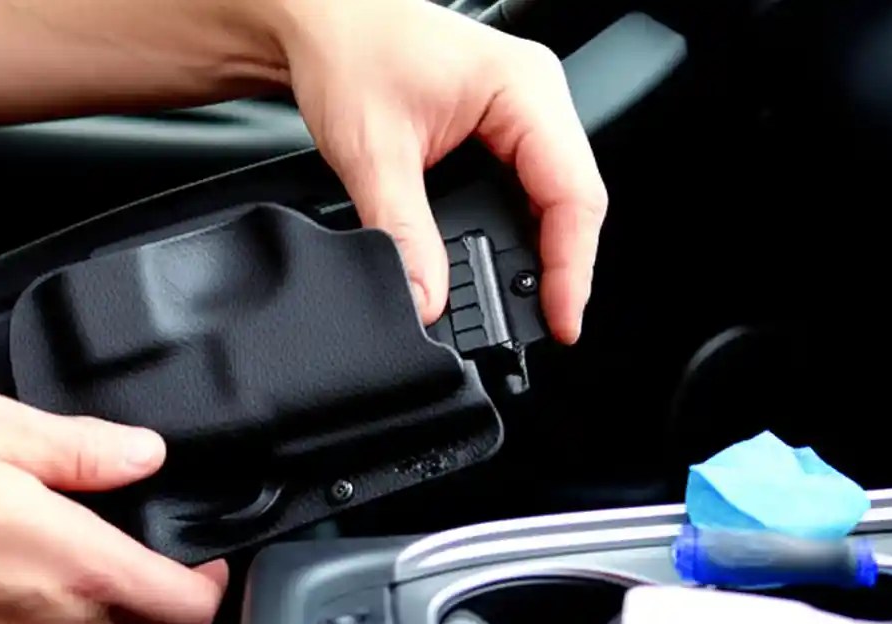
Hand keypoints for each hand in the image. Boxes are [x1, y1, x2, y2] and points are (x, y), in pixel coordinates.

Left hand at [281, 0, 607, 340]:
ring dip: (535, 251)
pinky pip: (524, 189)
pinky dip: (512, 230)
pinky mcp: (498, 129)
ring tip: (515, 303)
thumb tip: (427, 297)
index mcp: (525, 88)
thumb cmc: (349, 50)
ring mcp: (521, 112)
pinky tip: (496, 262)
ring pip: (550, 199)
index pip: (572, 193)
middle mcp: (535, 97)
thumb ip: (402, 231)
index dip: (571, 267)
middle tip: (534, 324)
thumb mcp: (373, 151)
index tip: (560, 318)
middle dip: (556, 268)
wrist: (318, 21)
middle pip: (571, 201)